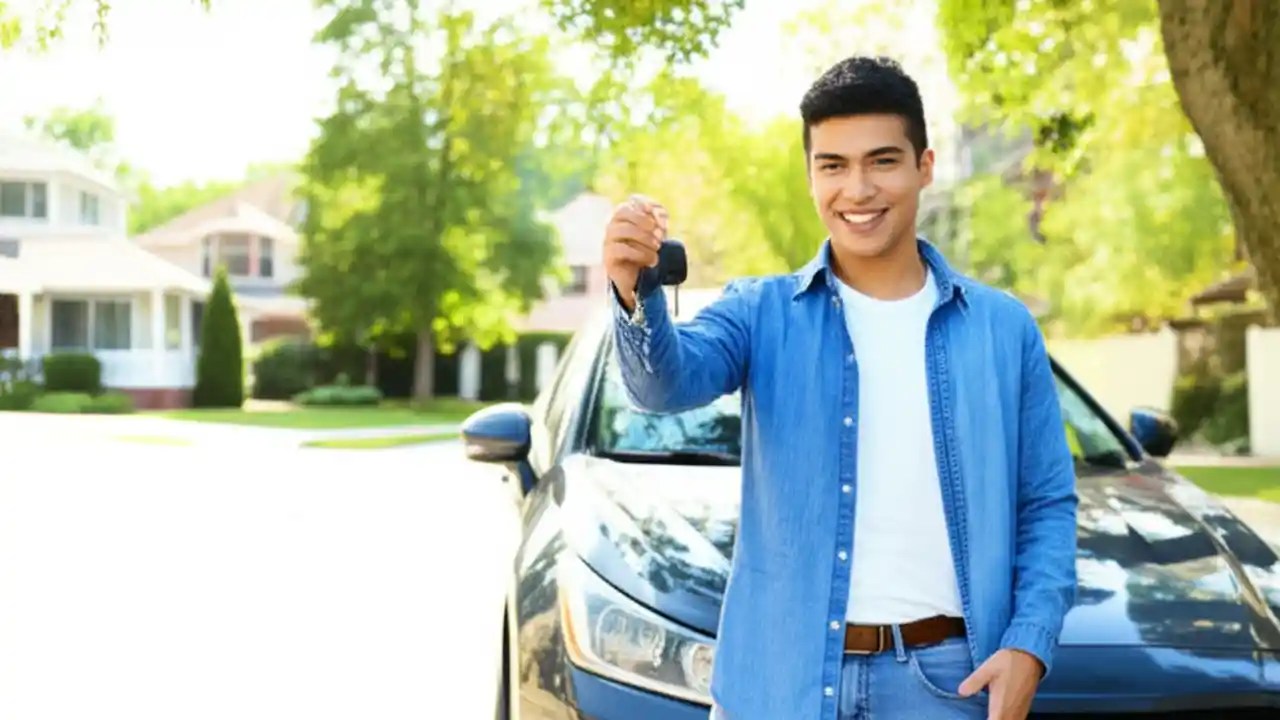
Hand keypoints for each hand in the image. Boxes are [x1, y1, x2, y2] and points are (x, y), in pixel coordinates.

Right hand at [603, 194, 667, 309]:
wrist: (637, 279)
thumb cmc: (646, 251)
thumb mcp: (656, 235)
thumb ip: (659, 222)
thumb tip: (660, 221)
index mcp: (625, 215)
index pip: (634, 200)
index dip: (649, 207)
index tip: (663, 221)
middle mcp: (613, 224)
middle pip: (623, 211)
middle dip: (644, 221)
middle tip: (660, 236)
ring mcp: (608, 240)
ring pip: (623, 229)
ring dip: (644, 239)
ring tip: (657, 249)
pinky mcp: (608, 256)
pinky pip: (621, 249)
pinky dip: (640, 254)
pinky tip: (651, 260)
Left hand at [958, 649, 1042, 719]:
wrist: (1030, 657)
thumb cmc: (1008, 662)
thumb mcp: (988, 669)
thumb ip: (974, 682)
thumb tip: (960, 692)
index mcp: (1001, 707)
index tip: (975, 719)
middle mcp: (1011, 714)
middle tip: (979, 716)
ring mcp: (1019, 713)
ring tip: (989, 715)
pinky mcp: (1023, 710)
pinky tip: (998, 716)